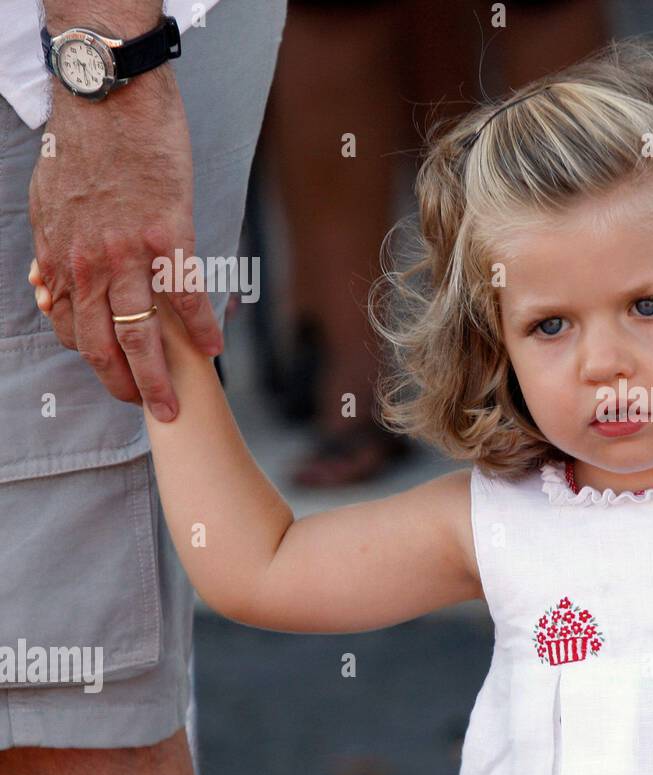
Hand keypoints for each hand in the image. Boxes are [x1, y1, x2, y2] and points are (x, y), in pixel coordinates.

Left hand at [28, 66, 222, 421]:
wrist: (107, 96)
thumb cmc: (82, 142)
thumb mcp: (47, 200)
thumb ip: (51, 247)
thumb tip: (47, 282)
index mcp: (62, 256)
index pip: (72, 328)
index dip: (94, 360)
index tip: (115, 376)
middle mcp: (89, 263)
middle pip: (103, 344)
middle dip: (126, 385)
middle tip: (150, 408)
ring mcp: (127, 252)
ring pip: (140, 333)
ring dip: (160, 377)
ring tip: (176, 402)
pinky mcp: (167, 235)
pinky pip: (186, 295)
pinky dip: (201, 328)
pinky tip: (214, 350)